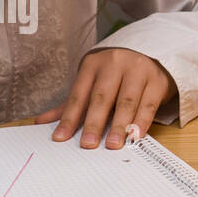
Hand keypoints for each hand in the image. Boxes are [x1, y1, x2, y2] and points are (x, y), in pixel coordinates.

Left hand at [35, 49, 176, 148]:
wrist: (151, 51)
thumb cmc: (116, 73)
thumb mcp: (93, 81)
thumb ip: (71, 103)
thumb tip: (41, 122)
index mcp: (93, 65)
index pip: (78, 95)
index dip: (69, 118)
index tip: (61, 138)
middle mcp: (114, 64)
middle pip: (101, 97)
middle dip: (94, 122)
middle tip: (88, 144)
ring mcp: (137, 70)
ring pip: (126, 101)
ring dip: (119, 125)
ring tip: (113, 144)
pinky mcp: (156, 80)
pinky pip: (148, 104)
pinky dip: (142, 122)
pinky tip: (136, 136)